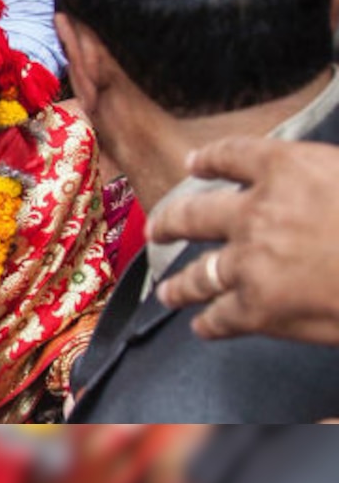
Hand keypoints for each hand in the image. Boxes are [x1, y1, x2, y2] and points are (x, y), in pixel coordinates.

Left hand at [149, 137, 338, 344]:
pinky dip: (209, 323)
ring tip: (168, 290)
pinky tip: (203, 326)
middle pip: (195, 213)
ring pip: (198, 272)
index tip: (194, 164)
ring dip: (180, 284)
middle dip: (172, 222)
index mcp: (287, 167)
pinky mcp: (258, 308)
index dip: (209, 160)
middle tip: (159, 229)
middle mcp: (257, 210)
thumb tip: (316, 190)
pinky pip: (220, 316)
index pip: (233, 155)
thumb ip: (322, 181)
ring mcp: (251, 260)